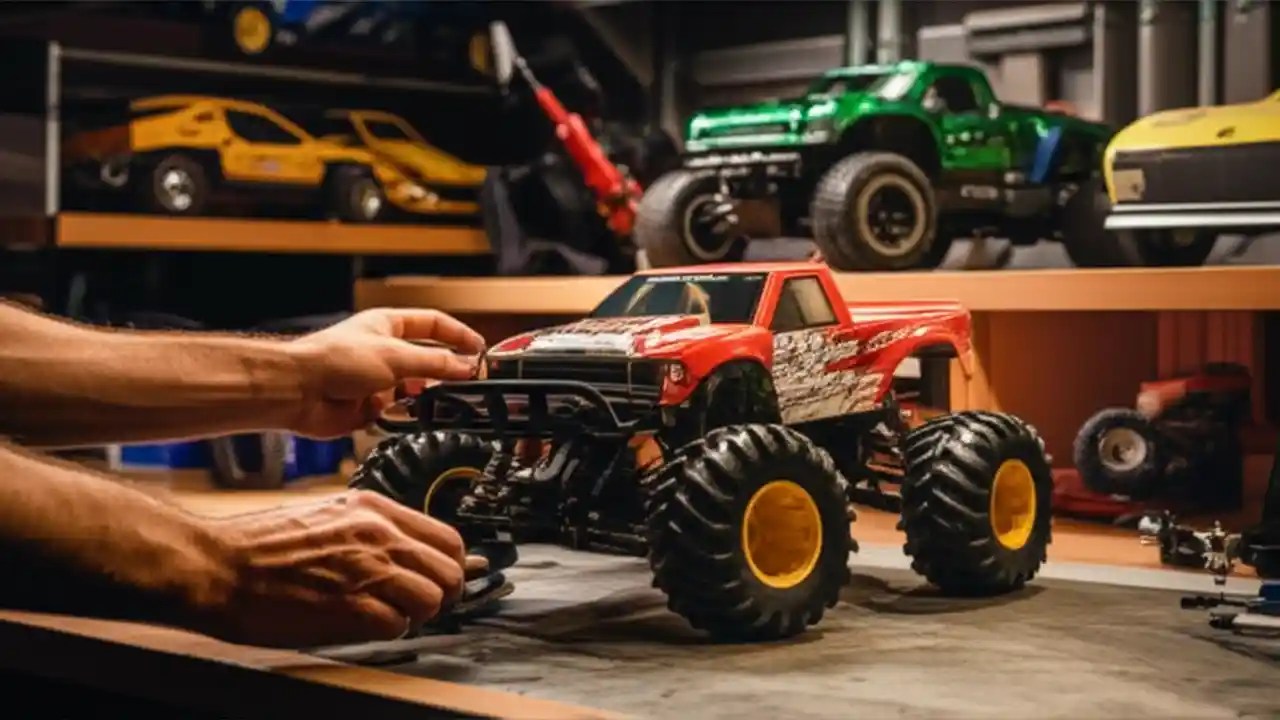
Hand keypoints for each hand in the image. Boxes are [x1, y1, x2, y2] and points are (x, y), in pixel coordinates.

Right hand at [193, 490, 466, 647]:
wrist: (219, 566)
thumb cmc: (262, 546)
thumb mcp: (330, 515)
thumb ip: (375, 530)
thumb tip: (409, 550)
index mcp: (374, 509)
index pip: (447, 538)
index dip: (450, 564)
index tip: (441, 578)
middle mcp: (379, 535)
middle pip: (450, 571)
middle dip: (442, 593)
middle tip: (419, 604)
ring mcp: (369, 571)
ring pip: (433, 599)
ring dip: (417, 615)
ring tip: (390, 615)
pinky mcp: (353, 607)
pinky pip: (400, 626)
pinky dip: (389, 632)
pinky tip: (365, 626)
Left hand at [287, 309, 484, 437]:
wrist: (299, 392)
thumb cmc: (335, 360)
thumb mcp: (397, 357)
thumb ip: (436, 363)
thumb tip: (467, 366)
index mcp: (388, 326)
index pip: (433, 324)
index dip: (458, 334)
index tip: (480, 350)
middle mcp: (384, 350)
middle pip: (427, 357)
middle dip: (447, 368)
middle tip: (471, 381)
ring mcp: (376, 379)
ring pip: (414, 387)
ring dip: (426, 394)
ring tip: (444, 399)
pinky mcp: (369, 406)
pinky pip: (398, 411)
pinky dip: (406, 414)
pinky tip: (410, 414)